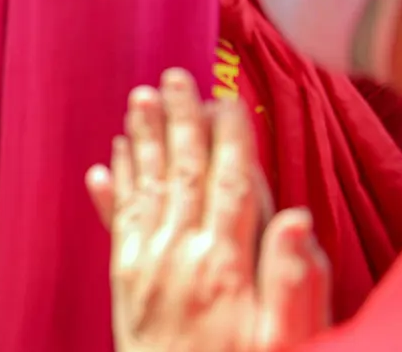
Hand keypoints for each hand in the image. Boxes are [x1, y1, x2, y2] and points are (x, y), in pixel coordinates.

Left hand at [85, 69, 329, 351]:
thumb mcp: (281, 338)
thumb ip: (291, 280)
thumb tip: (294, 217)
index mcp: (224, 262)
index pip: (228, 184)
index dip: (228, 138)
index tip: (227, 97)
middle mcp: (179, 251)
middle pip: (181, 171)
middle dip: (179, 120)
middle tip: (174, 75)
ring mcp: (145, 261)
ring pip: (145, 185)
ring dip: (142, 138)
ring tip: (138, 98)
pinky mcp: (123, 274)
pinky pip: (118, 219)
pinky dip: (113, 184)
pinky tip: (107, 157)